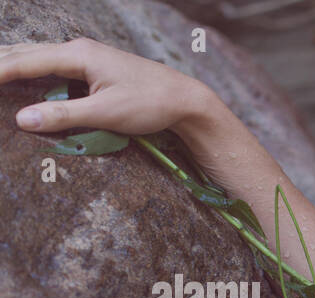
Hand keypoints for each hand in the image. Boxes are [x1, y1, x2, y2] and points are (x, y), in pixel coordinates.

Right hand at [0, 37, 209, 135]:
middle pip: (24, 53)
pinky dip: (30, 68)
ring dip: (11, 64)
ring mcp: (86, 56)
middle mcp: (78, 49)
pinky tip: (21, 76)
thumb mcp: (106, 113)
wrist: (185, 99)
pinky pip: (51, 63)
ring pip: (36, 56)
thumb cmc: (150, 104)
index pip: (24, 62)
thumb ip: (63, 116)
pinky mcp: (94, 67)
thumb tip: (23, 119)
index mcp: (77, 56)